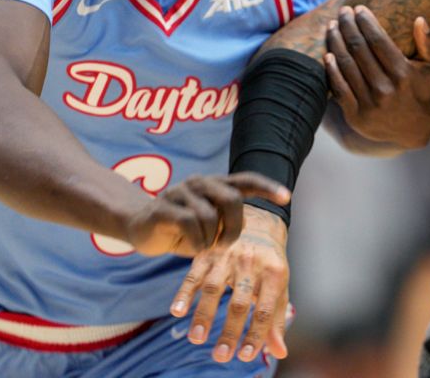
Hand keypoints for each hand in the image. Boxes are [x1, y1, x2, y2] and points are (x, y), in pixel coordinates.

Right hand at [125, 173, 288, 256]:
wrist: (143, 229)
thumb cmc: (183, 230)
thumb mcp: (210, 227)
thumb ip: (228, 222)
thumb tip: (251, 230)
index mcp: (216, 186)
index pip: (247, 180)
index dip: (268, 187)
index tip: (287, 197)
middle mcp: (201, 183)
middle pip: (232, 199)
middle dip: (235, 227)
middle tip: (226, 245)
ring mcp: (181, 191)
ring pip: (209, 216)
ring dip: (210, 239)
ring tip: (204, 248)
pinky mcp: (164, 206)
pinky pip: (189, 222)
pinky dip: (197, 241)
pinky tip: (195, 249)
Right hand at [170, 205, 289, 362]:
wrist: (258, 223)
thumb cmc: (269, 264)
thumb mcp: (278, 287)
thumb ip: (276, 318)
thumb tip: (280, 353)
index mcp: (274, 273)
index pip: (266, 309)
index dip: (256, 333)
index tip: (244, 356)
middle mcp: (251, 263)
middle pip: (240, 302)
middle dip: (230, 331)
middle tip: (220, 357)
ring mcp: (228, 257)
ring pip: (214, 288)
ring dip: (204, 315)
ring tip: (196, 339)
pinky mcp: (208, 253)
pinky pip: (194, 274)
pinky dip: (184, 293)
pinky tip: (177, 311)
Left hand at [324, 5, 429, 148]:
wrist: (414, 129)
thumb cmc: (422, 90)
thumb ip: (428, 43)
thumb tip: (419, 19)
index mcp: (404, 74)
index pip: (378, 41)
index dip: (366, 22)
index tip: (359, 9)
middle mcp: (385, 89)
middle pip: (359, 49)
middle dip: (348, 26)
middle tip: (343, 12)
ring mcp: (369, 103)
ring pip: (346, 65)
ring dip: (336, 42)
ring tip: (331, 27)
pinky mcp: (356, 116)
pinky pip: (339, 88)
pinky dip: (332, 70)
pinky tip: (328, 54)